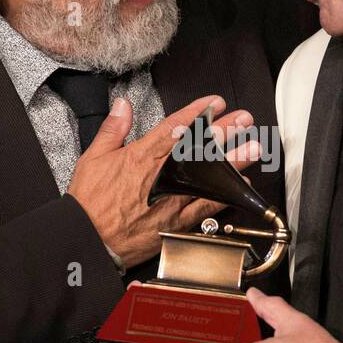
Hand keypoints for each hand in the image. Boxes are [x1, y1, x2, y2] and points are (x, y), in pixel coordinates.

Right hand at [69, 95, 259, 267]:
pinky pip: (206, 207)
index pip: (176, 128)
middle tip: (243, 119)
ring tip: (253, 148)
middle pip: (199, 149)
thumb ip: (113, 129)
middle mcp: (161, 176)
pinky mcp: (176, 222)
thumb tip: (123, 105)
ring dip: (232, 162)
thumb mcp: (93, 158)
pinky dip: (224, 196)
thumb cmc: (89, 203)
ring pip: (208, 177)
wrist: (89, 239)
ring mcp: (172, 200)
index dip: (198, 112)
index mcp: (142, 157)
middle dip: (224, 131)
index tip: (215, 102)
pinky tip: (239, 186)